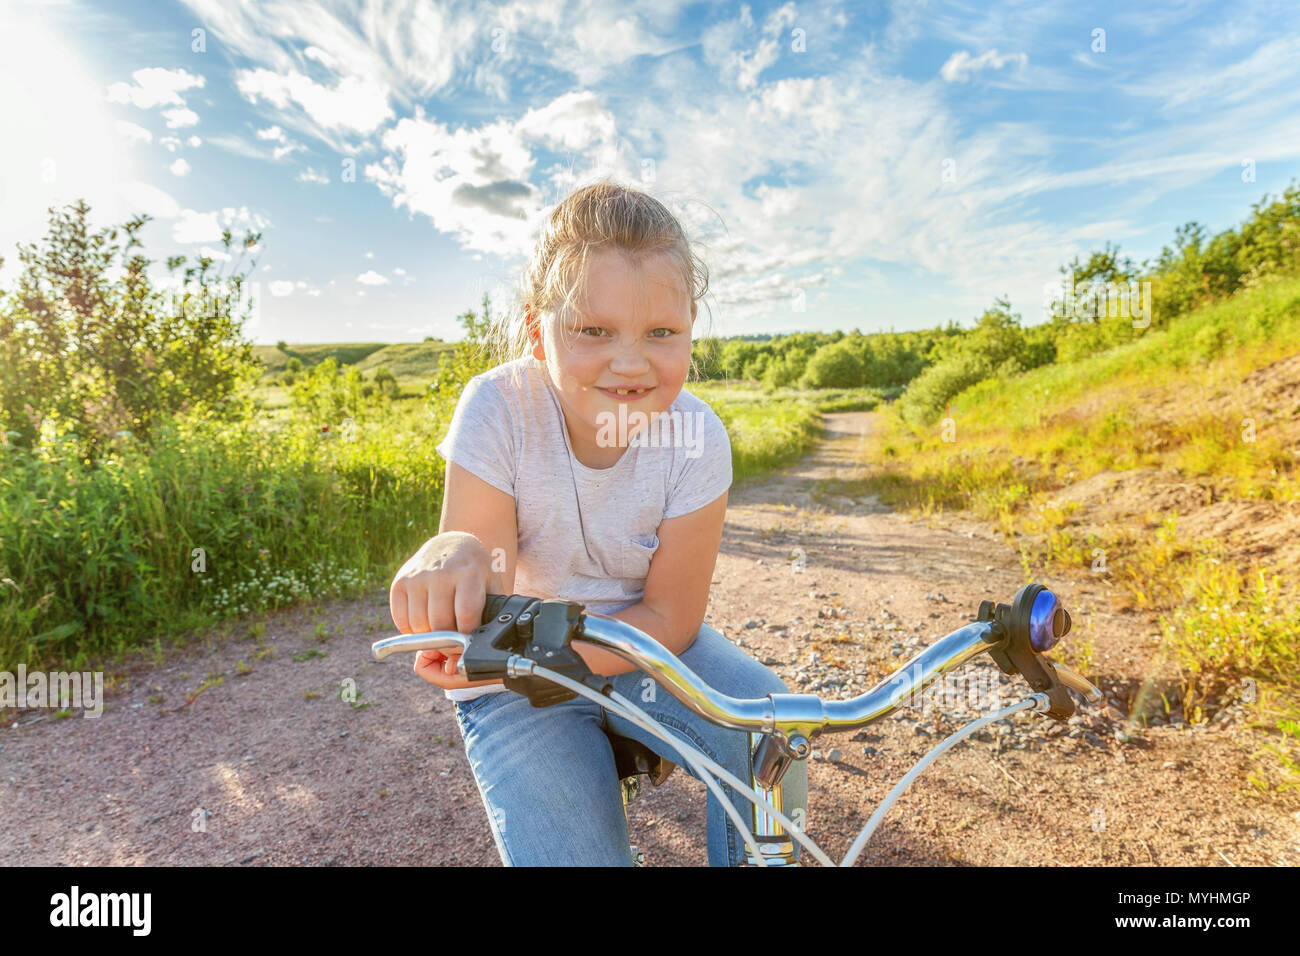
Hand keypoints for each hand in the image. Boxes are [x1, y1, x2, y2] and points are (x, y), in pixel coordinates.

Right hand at [389, 532, 504, 690]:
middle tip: (454, 644)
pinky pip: (401, 621)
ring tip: (441, 631)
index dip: (467, 637)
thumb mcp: (491, 585)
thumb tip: (483, 647)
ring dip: (430, 637)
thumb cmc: (475, 572)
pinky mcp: (400, 582)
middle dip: (448, 642)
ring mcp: (417, 577)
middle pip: (440, 624)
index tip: (468, 643)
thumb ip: (490, 612)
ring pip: (419, 626)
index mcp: (468, 573)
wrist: (452, 545)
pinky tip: (425, 623)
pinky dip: (412, 631)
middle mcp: (440, 573)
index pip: (466, 616)